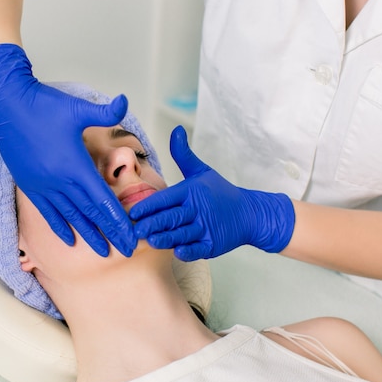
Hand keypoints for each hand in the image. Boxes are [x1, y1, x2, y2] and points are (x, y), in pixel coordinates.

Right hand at [0, 44, 136, 256]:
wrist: (7, 104)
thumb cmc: (43, 104)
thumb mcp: (77, 108)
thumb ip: (105, 111)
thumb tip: (124, 100)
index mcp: (76, 166)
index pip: (103, 201)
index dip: (118, 222)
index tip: (131, 239)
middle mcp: (61, 181)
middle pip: (91, 214)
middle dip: (110, 234)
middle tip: (126, 252)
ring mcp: (44, 186)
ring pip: (71, 217)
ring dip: (88, 235)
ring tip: (102, 251)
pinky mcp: (30, 185)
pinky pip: (47, 212)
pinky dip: (59, 226)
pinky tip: (69, 239)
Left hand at [130, 126, 294, 260]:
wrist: (249, 214)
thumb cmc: (219, 192)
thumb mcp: (201, 171)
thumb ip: (183, 154)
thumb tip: (176, 130)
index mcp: (191, 191)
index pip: (166, 198)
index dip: (148, 206)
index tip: (132, 212)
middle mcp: (198, 210)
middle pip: (171, 218)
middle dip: (151, 224)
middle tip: (134, 229)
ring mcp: (206, 228)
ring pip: (181, 234)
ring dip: (164, 238)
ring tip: (149, 240)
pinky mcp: (213, 245)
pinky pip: (198, 249)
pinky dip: (187, 251)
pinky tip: (175, 251)